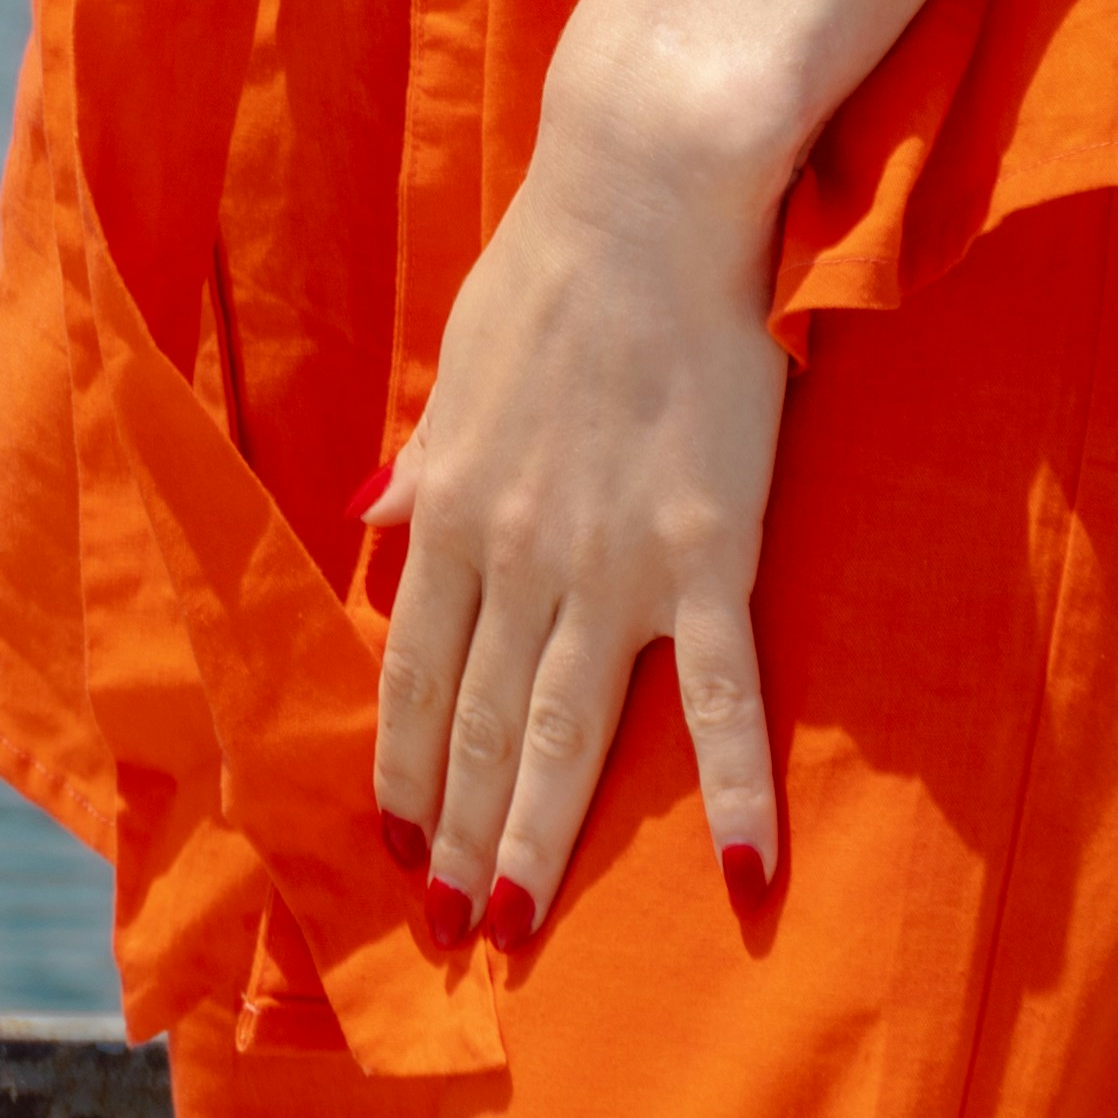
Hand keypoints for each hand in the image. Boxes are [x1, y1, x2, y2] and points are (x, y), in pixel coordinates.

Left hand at [369, 90, 790, 951]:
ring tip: (515, 922)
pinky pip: (719, 694)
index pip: (412, 673)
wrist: (647, 193)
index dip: (400, 768)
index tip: (393, 844)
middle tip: (449, 925)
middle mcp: (514, 555)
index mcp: (453, 509)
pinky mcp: (703, 548)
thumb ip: (425, 462)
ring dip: (535, 837)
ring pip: (561, 733)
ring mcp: (607, 563)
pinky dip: (733, 789)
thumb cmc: (556, 265)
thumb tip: (371, 529)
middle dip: (455, 832)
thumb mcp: (460, 366)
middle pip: (475, 724)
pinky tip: (745, 875)